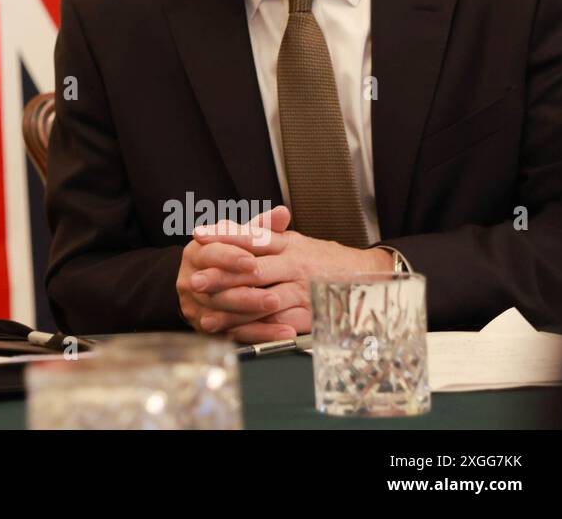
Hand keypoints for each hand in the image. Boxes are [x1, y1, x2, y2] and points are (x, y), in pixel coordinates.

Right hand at [176, 206, 302, 341]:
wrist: (201, 285)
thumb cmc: (226, 256)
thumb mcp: (238, 239)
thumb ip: (260, 227)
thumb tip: (283, 213)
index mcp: (196, 253)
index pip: (211, 253)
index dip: (231, 257)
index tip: (252, 262)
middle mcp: (191, 280)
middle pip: (217, 288)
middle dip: (247, 294)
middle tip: (273, 297)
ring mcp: (197, 306)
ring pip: (225, 312)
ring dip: (253, 314)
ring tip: (280, 313)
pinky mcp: (208, 327)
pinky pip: (235, 333)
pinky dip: (260, 333)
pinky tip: (282, 332)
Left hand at [191, 205, 393, 340]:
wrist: (366, 276)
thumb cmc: (321, 258)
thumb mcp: (294, 240)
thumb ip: (263, 234)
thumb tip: (226, 226)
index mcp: (288, 244)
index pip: (252, 237)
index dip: (224, 235)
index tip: (197, 235)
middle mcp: (295, 265)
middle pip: (252, 271)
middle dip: (221, 277)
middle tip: (195, 282)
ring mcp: (304, 291)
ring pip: (264, 301)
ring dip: (234, 311)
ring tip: (207, 317)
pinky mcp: (312, 315)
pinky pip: (280, 325)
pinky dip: (258, 331)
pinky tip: (237, 335)